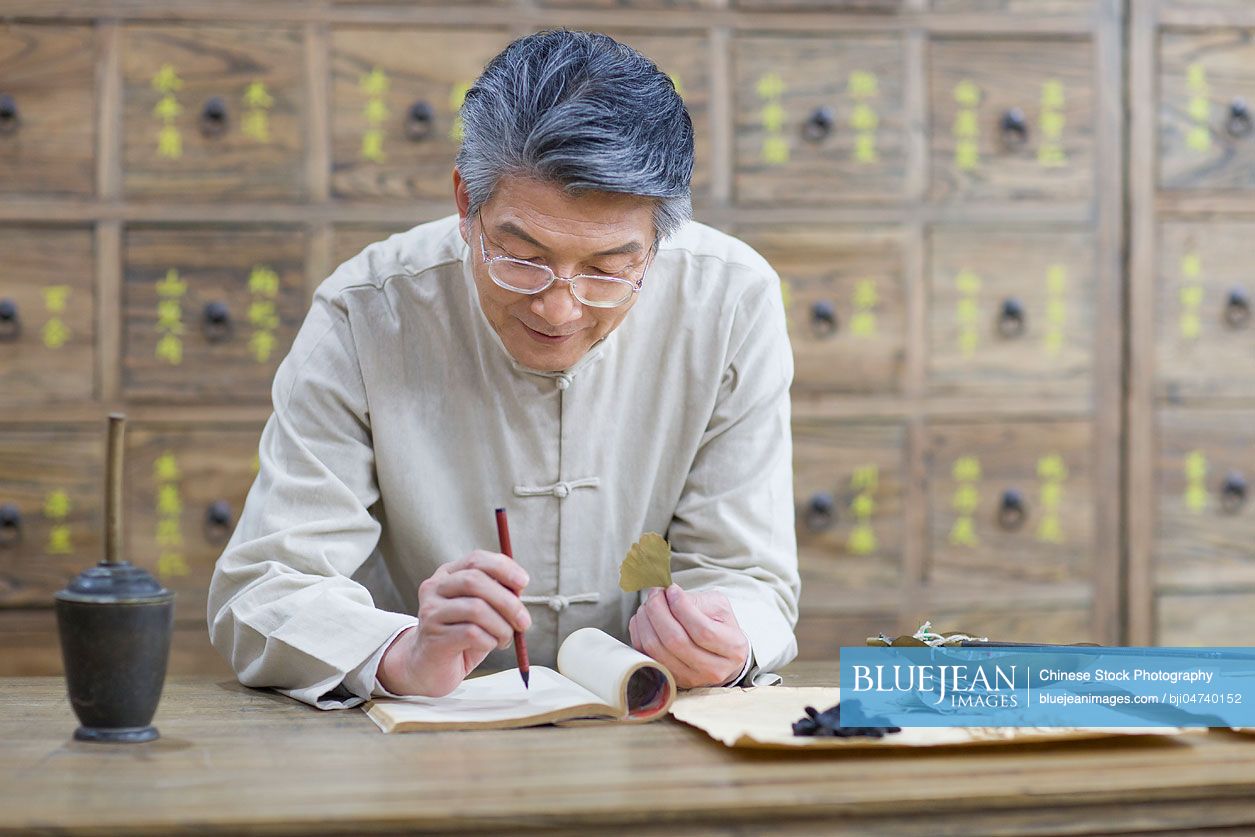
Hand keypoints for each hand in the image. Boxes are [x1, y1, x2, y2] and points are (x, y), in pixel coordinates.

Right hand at [377, 550, 530, 696]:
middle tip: (524, 622)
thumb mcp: (482, 610)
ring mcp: (431, 612)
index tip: (524, 582)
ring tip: (504, 639)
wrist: (429, 668)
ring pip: (476, 609)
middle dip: (507, 601)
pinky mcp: (433, 638)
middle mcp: (434, 589)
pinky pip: (471, 633)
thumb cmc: (461, 636)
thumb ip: (498, 594)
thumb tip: (519, 585)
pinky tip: (489, 646)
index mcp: (447, 575)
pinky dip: (490, 641)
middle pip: (475, 581)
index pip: (476, 560)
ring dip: (501, 626)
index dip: (503, 568)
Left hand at [628, 584, 749, 688]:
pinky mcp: (671, 680)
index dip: (682, 608)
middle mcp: (713, 669)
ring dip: (646, 622)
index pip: (703, 631)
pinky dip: (639, 635)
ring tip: (648, 605)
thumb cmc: (719, 626)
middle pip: (677, 642)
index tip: (672, 590)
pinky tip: (643, 620)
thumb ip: (696, 601)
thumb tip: (667, 595)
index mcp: (733, 648)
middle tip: (655, 594)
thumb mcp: (719, 608)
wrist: (719, 654)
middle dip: (659, 612)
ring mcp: (691, 679)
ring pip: (658, 651)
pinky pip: (647, 657)